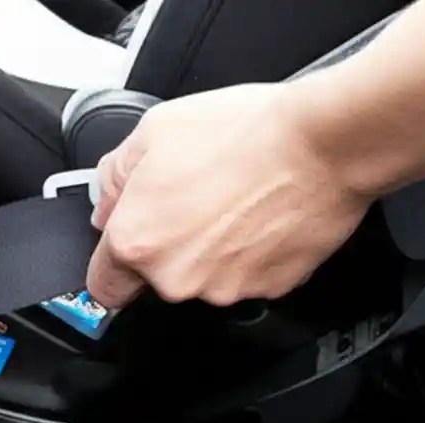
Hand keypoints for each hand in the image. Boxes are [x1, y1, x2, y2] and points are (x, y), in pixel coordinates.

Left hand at [85, 83, 373, 308]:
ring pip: (205, 279)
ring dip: (212, 250)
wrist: (321, 144)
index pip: (103, 287)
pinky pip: (248, 277)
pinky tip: (262, 215)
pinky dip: (252, 254)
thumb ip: (116, 177)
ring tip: (235, 200)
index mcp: (138, 242)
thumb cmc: (244, 132)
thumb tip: (108, 203)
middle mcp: (177, 278)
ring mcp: (226, 290)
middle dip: (170, 245)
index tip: (126, 252)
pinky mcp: (270, 290)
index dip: (114, 265)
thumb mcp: (155, 131)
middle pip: (159, 280)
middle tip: (196, 199)